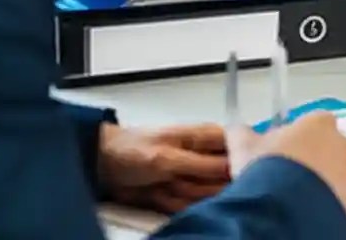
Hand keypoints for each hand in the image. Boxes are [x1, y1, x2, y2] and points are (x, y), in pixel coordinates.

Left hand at [98, 123, 230, 213]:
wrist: (104, 167)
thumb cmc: (131, 151)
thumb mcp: (168, 158)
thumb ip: (204, 164)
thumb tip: (236, 168)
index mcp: (209, 137)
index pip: (241, 151)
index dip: (235, 166)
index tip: (216, 175)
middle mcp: (207, 157)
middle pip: (225, 181)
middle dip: (197, 185)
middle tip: (174, 177)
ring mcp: (195, 177)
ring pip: (206, 197)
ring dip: (179, 195)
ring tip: (160, 183)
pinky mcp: (184, 194)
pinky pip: (190, 207)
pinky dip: (170, 204)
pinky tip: (156, 193)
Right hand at [227, 111, 345, 211]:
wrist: (284, 207)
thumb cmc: (267, 165)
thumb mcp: (243, 145)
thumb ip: (241, 133)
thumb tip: (237, 131)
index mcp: (319, 122)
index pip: (310, 122)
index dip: (293, 135)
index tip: (277, 148)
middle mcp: (340, 144)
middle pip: (325, 146)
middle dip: (307, 156)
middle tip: (282, 171)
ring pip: (331, 172)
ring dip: (313, 179)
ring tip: (287, 192)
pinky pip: (332, 195)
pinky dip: (318, 198)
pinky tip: (297, 204)